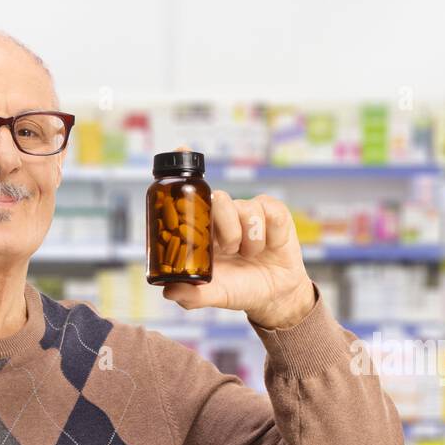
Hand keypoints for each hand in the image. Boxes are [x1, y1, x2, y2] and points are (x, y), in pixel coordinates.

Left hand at [161, 148, 315, 329]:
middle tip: (230, 250)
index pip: (191, 193)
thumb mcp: (215, 295)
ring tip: (251, 255)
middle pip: (219, 199)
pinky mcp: (274, 212)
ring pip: (246, 209)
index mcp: (204, 230)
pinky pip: (270, 213)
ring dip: (249, 239)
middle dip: (225, 227)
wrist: (273, 295)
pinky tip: (269, 246)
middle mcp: (224, 215)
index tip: (179, 148)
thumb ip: (192, 296)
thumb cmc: (239, 289)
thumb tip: (169, 292)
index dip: (185, 166)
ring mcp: (249, 211)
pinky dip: (269, 235)